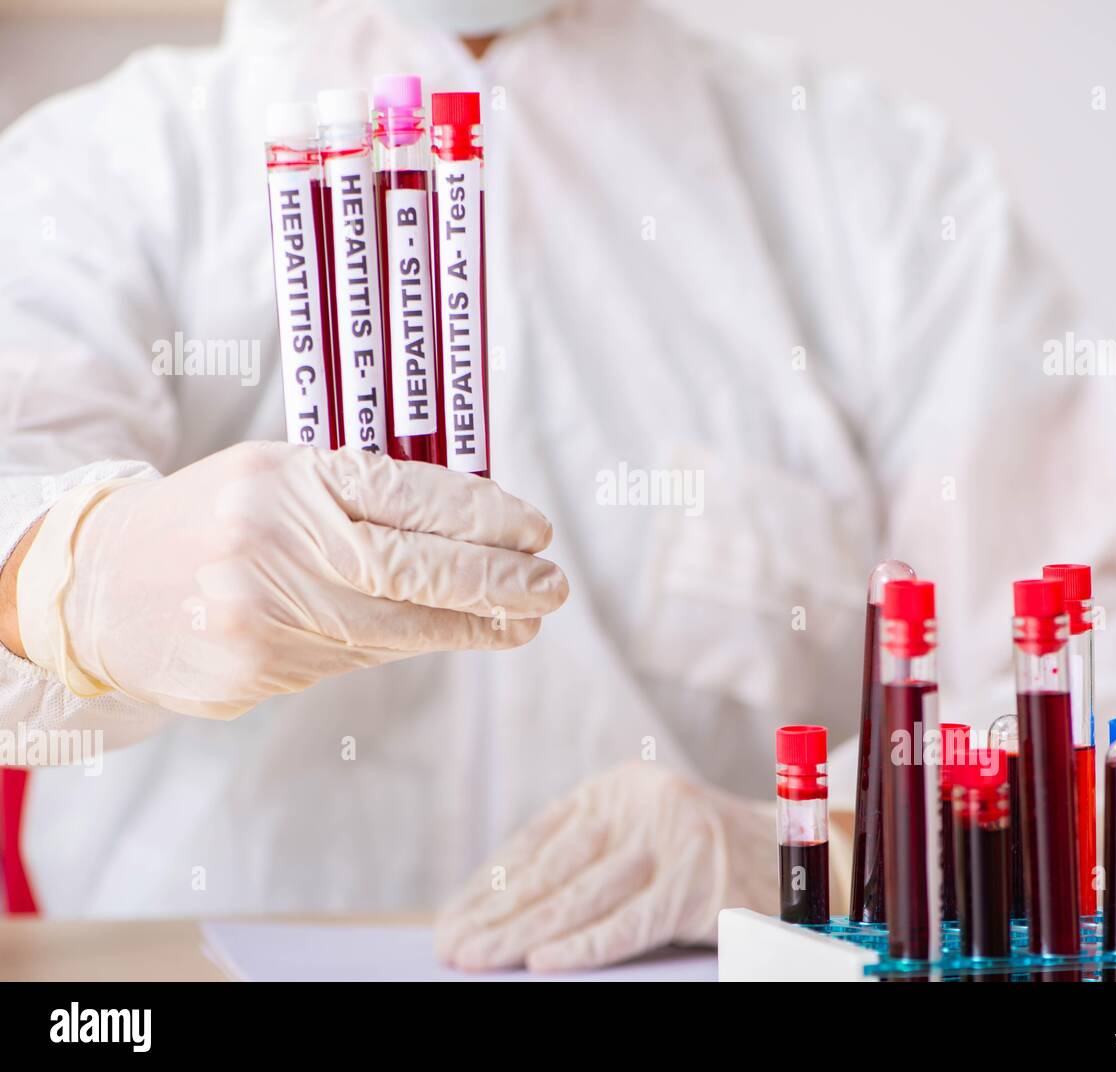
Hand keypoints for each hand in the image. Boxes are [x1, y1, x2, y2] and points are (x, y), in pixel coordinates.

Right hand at [16, 441, 566, 717]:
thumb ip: (360, 493)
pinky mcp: (255, 673)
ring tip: (521, 621)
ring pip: (395, 626)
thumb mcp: (276, 476)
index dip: (483, 517)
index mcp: (282, 477)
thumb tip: (473, 526)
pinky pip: (355, 659)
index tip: (535, 532)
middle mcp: (271, 544)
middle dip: (496, 582)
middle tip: (552, 588)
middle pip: (413, 569)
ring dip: (469, 626)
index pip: (407, 496)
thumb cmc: (212, 518)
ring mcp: (261, 616)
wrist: (102, 588)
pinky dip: (407, 644)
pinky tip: (445, 634)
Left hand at [435, 761, 776, 971]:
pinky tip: (543, 963)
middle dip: (496, 912)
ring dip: (524, 933)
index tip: (453, 917)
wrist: (795, 857)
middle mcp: (641, 804)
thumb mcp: (641, 835)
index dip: (491, 880)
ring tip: (480, 958)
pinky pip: (630, 924)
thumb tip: (503, 911)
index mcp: (617, 788)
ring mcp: (672, 841)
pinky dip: (584, 946)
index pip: (538, 838)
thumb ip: (588, 857)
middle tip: (452, 946)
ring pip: (582, 896)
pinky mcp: (697, 883)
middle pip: (553, 868)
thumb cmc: (703, 856)